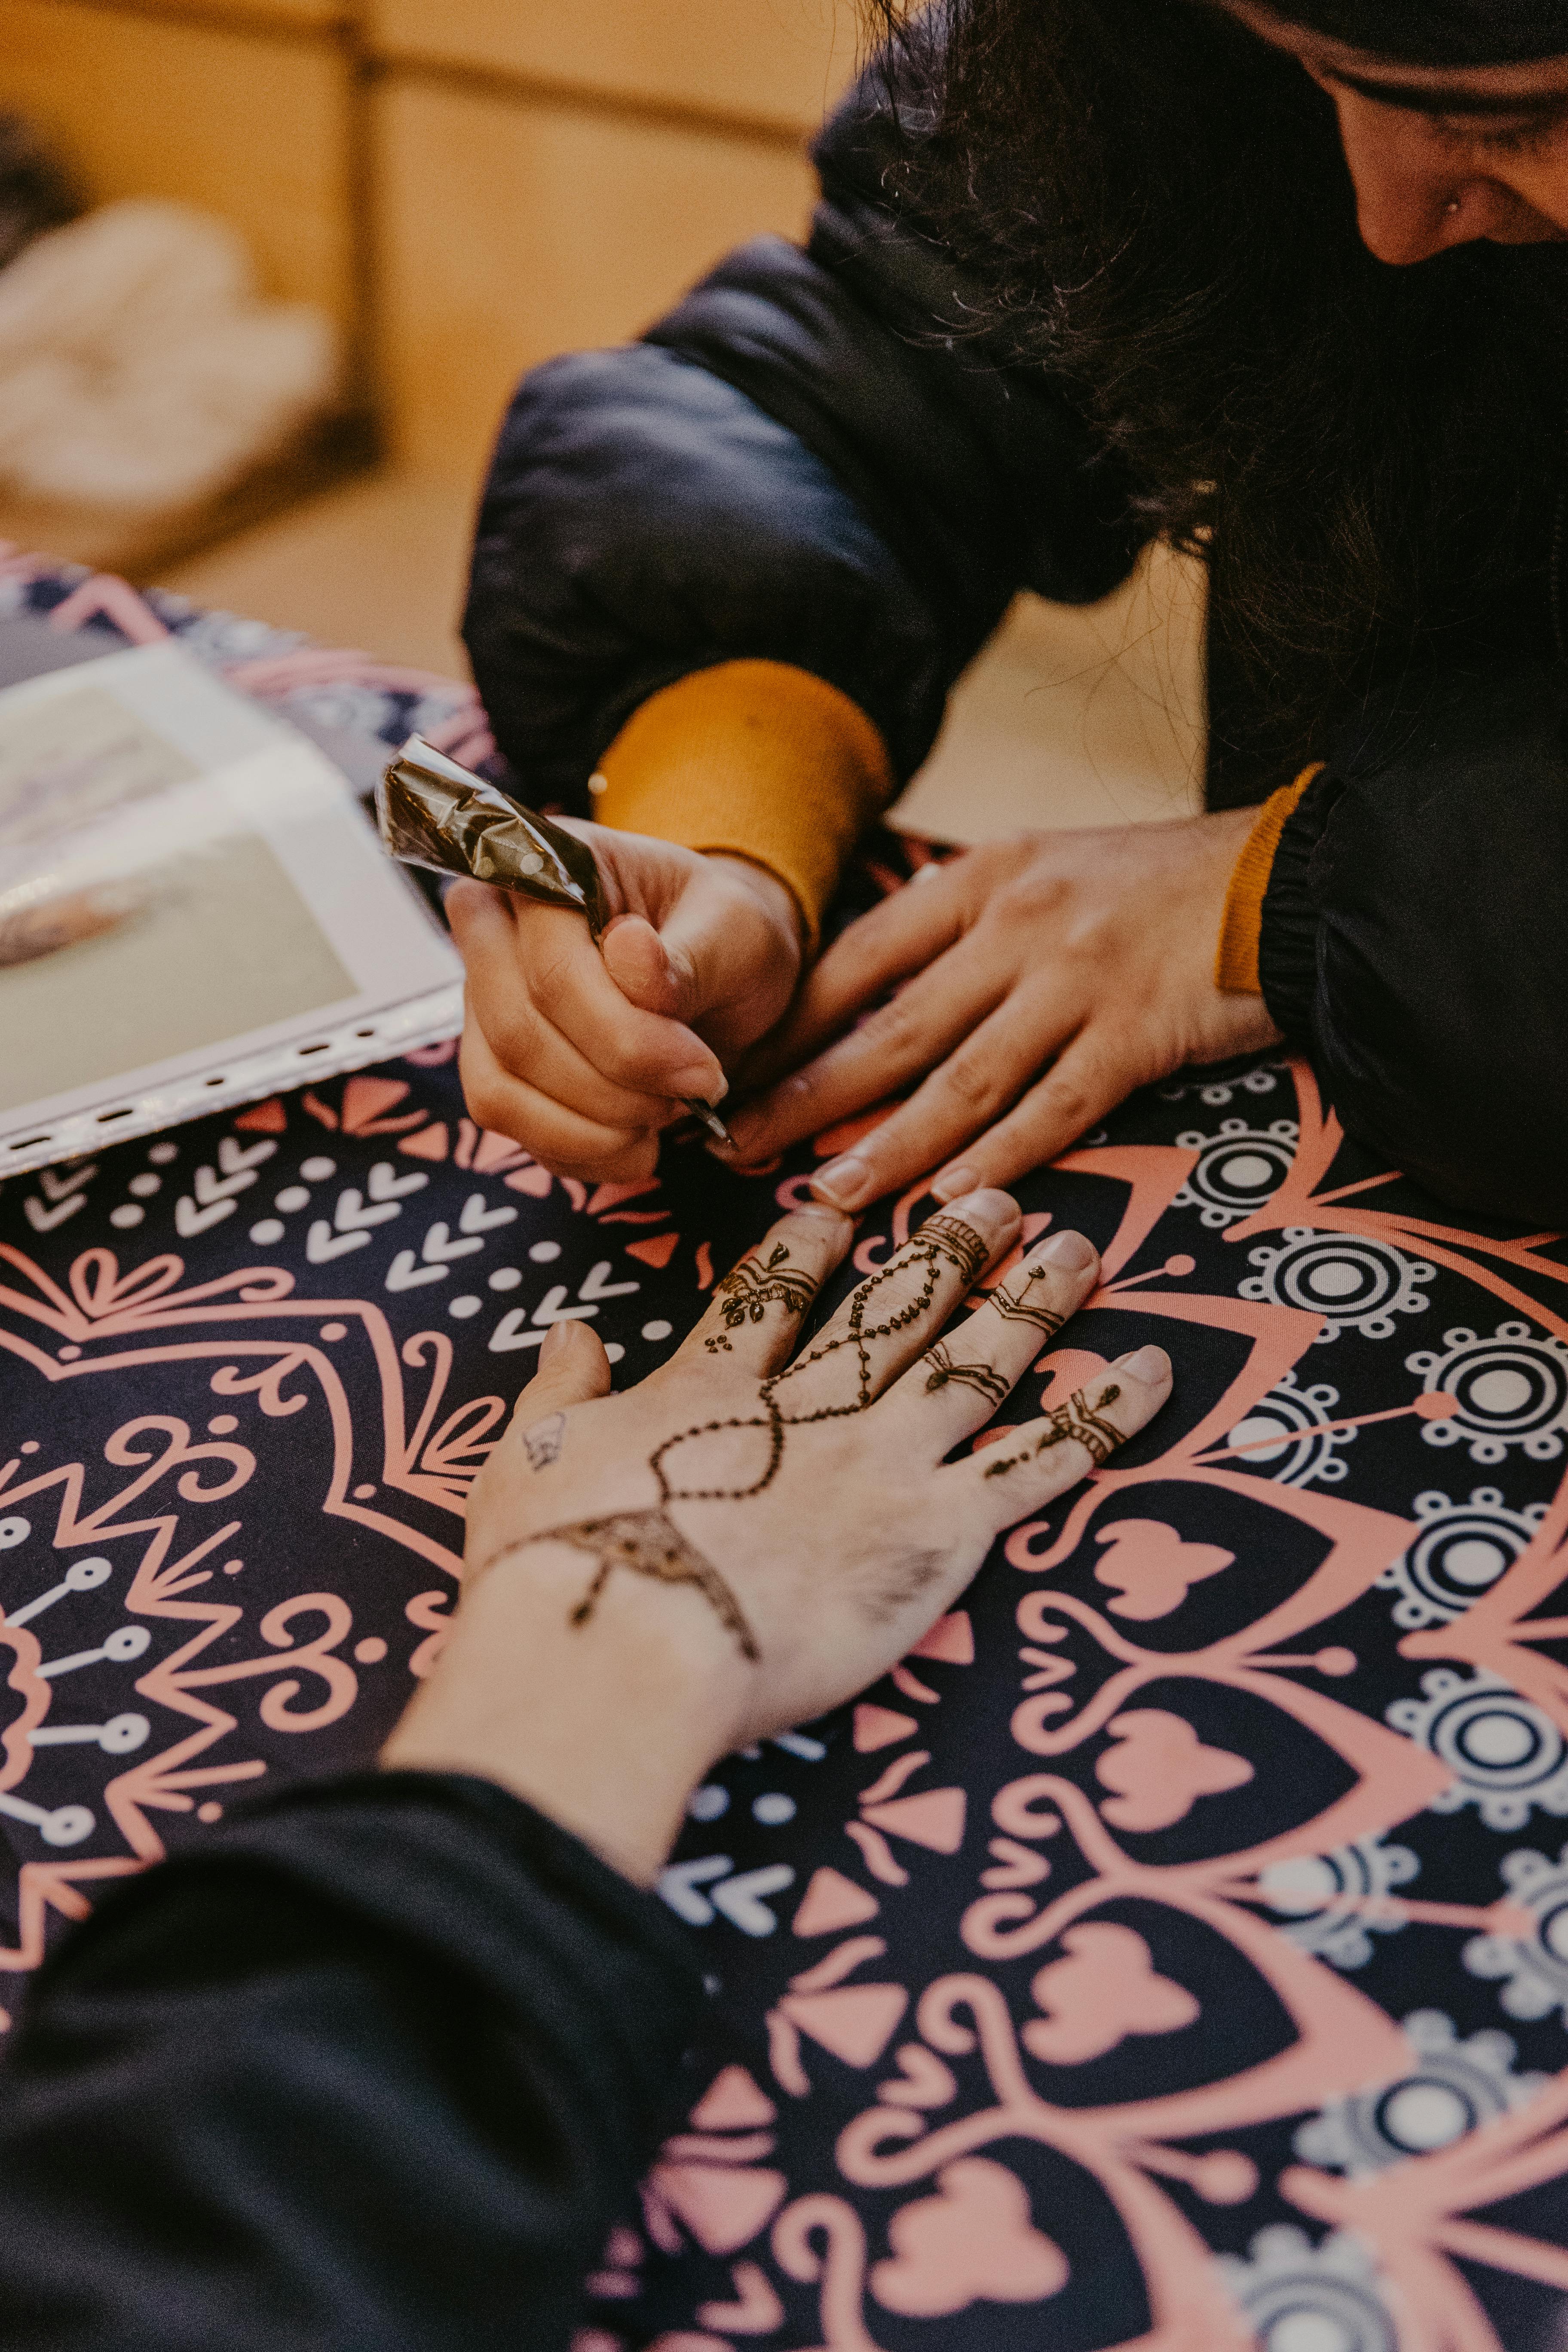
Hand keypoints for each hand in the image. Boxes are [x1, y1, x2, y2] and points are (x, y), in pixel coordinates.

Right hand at [384, 1188, 1170, 1882]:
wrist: (624, 1642)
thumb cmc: (558, 1563)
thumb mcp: (529, 1458)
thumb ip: (561, 1390)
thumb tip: (573, 1336)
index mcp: (713, 1390)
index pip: (774, 1295)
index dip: (812, 1250)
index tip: (847, 1210)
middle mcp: (811, 1407)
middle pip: (895, 1309)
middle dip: (948, 1248)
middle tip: (998, 1198)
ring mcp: (885, 1460)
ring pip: (977, 1358)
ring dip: (1033, 1300)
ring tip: (1082, 1246)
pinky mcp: (940, 1529)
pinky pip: (1040, 1460)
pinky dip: (1102, 1416)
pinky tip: (1153, 1370)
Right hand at [449, 824, 801, 1182]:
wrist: (720, 964)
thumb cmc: (725, 934)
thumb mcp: (736, 933)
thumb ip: (687, 955)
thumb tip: (628, 952)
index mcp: (549, 867)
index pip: (554, 973)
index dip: (629, 1041)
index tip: (705, 1074)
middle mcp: (493, 926)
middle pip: (520, 1035)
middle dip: (616, 1089)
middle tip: (693, 1096)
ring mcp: (480, 998)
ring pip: (501, 1090)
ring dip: (593, 1129)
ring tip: (665, 1117)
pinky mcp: (490, 1059)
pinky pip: (508, 1126)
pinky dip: (577, 1151)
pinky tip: (636, 1144)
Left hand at [721, 811, 1279, 1209]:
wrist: (1288, 877)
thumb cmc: (1159, 884)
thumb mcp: (1046, 870)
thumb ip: (966, 922)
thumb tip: (879, 978)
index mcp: (984, 877)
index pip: (858, 959)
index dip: (792, 1024)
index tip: (731, 1071)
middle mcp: (1020, 924)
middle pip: (890, 1026)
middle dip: (805, 1093)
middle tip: (733, 1145)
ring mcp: (1080, 979)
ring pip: (962, 1079)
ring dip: (889, 1144)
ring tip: (826, 1193)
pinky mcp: (1140, 1032)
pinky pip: (1055, 1108)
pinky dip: (1001, 1157)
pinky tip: (954, 1201)